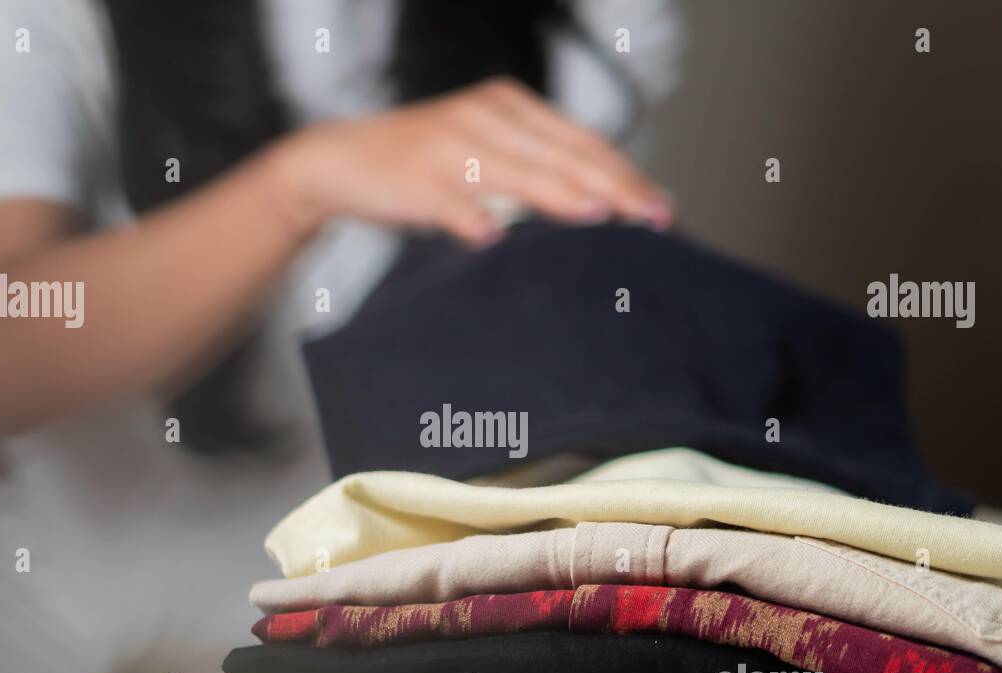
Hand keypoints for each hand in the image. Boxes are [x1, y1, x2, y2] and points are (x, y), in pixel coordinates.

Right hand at [267, 77, 674, 244]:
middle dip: (613, 188)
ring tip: (598, 216)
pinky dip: (469, 218)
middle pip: (561, 156)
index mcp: (508, 106)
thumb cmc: (424, 164)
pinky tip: (491, 237)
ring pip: (516, 174)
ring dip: (559, 195)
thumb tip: (604, 202)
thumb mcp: (487, 151)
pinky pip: (448, 201)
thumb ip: (537, 168)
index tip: (661, 206)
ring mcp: (447, 146)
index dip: (625, 174)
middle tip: (653, 219)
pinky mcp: (413, 179)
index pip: (581, 141)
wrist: (340, 161)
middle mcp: (484, 117)